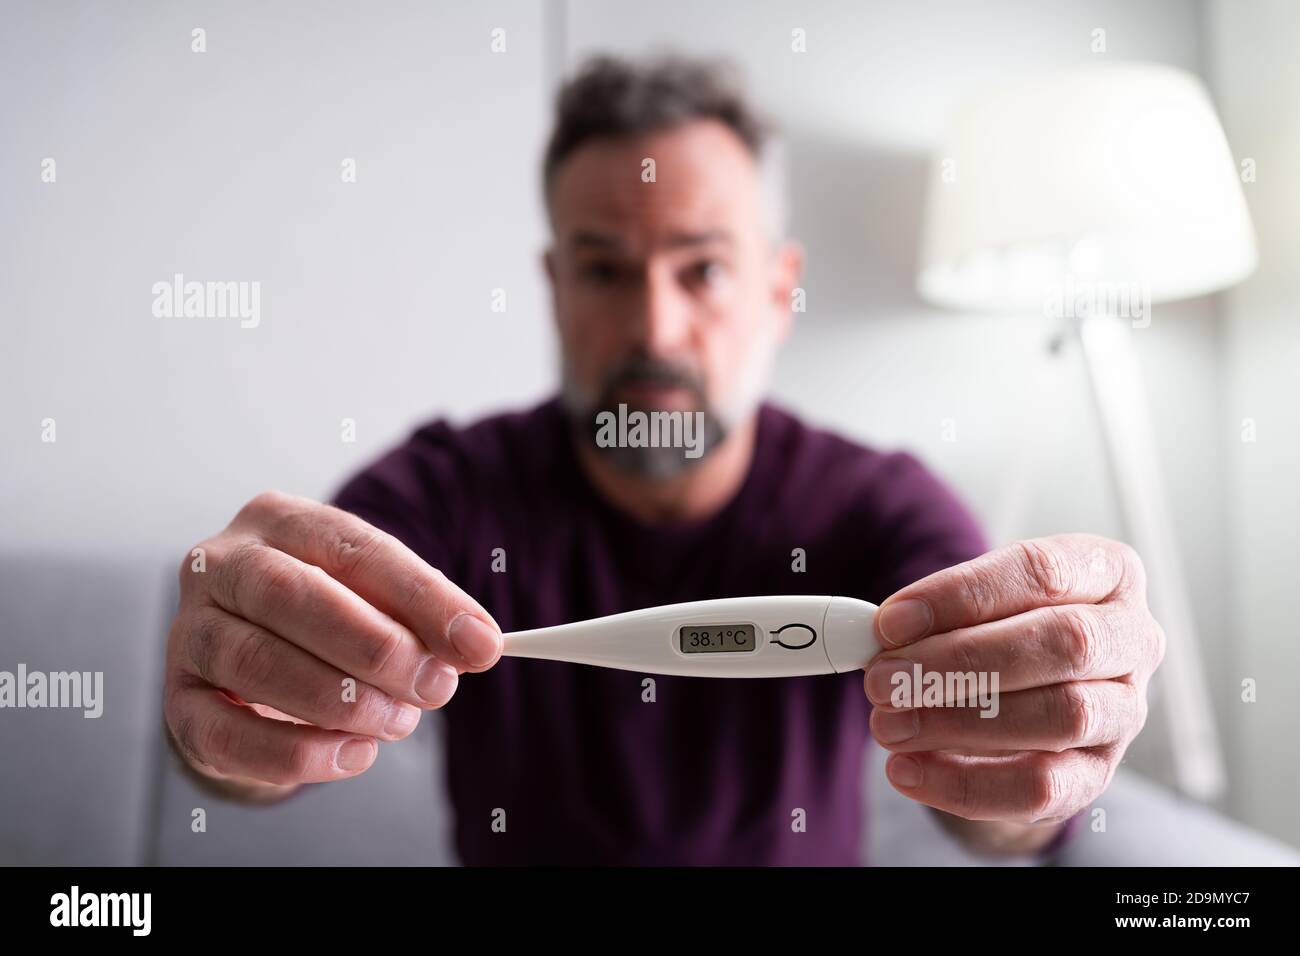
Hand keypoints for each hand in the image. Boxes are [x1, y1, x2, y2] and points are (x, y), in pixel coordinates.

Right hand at [163, 490, 501, 796]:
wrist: (246, 664)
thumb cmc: (322, 617)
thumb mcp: (374, 599)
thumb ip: (420, 617)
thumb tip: (474, 644)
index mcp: (278, 520)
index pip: (355, 549)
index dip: (423, 598)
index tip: (481, 642)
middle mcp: (220, 566)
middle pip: (293, 595)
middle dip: (376, 648)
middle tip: (436, 686)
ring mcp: (189, 633)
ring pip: (257, 663)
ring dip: (341, 702)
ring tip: (397, 722)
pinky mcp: (178, 703)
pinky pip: (228, 735)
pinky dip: (298, 753)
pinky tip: (352, 755)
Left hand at [863, 533, 1165, 845]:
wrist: (1023, 691)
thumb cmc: (997, 628)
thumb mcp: (974, 602)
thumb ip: (934, 613)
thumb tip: (881, 635)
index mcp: (1107, 571)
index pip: (1042, 571)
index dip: (961, 596)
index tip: (891, 622)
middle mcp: (1132, 638)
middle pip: (1064, 644)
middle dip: (960, 662)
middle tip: (884, 678)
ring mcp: (1125, 710)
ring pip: (1062, 716)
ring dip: (960, 722)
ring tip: (888, 723)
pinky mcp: (1099, 773)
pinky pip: (1042, 789)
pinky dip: (965, 783)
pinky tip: (908, 769)